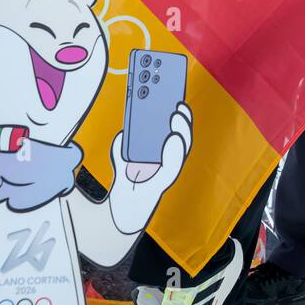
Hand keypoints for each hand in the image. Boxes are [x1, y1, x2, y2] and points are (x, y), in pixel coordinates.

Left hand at [107, 102, 193, 233]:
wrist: (122, 209)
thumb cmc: (126, 181)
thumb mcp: (121, 156)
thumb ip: (124, 143)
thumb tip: (126, 129)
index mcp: (162, 151)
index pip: (175, 130)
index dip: (180, 114)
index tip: (178, 96)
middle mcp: (169, 161)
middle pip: (182, 137)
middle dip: (182, 119)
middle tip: (178, 103)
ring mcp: (167, 171)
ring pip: (182, 149)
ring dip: (182, 131)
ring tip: (176, 116)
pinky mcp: (162, 183)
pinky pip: (171, 166)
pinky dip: (173, 151)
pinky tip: (171, 138)